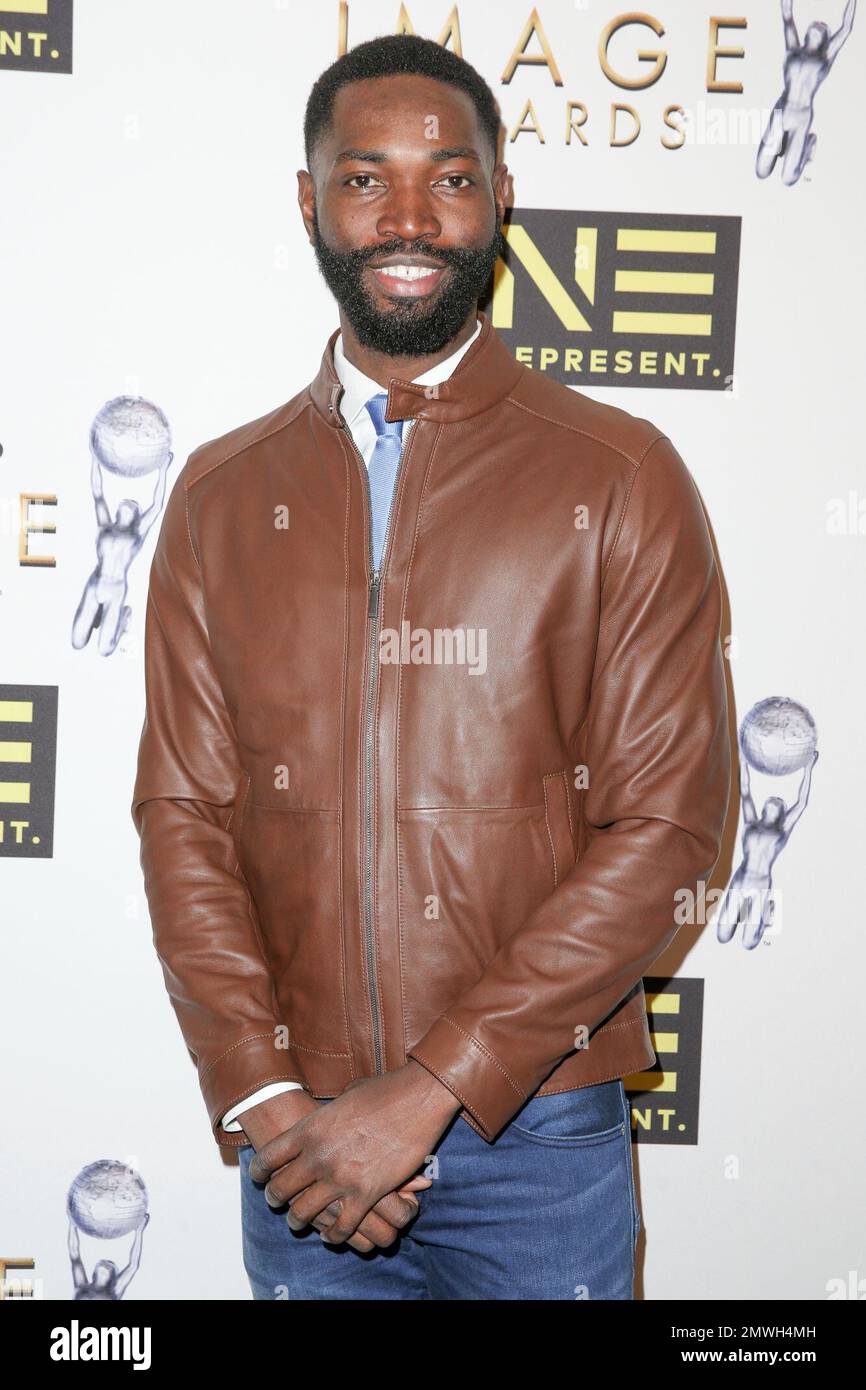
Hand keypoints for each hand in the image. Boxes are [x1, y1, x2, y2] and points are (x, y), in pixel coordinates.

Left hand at [249, 1061, 461, 1246]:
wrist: (417, 1098)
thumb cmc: (383, 1091)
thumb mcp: (344, 1096)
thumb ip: (329, 1115)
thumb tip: (326, 1119)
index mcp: (310, 1129)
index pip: (268, 1158)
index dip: (260, 1172)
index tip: (260, 1177)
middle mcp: (318, 1156)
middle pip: (280, 1190)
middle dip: (275, 1199)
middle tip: (277, 1201)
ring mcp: (340, 1178)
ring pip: (304, 1214)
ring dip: (298, 1220)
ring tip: (298, 1222)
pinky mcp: (365, 1195)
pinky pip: (341, 1227)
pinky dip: (333, 1235)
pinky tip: (331, 1235)